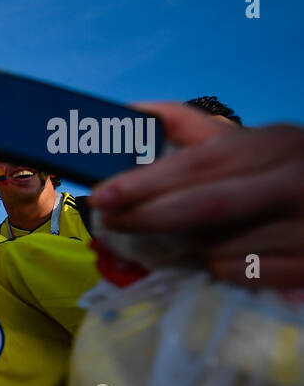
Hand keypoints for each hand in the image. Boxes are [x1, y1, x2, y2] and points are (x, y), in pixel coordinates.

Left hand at [93, 103, 303, 286]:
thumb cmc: (288, 171)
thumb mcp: (253, 143)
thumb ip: (193, 128)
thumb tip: (132, 111)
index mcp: (275, 144)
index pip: (198, 164)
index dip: (145, 182)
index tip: (101, 195)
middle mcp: (294, 181)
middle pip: (205, 207)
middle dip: (148, 217)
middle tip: (109, 221)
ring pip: (218, 247)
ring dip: (190, 246)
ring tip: (189, 236)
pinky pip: (240, 274)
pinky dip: (221, 268)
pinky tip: (225, 254)